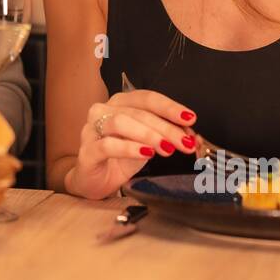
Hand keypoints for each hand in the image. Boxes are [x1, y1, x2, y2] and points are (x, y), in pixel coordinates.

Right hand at [66, 89, 197, 199]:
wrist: (95, 181)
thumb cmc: (120, 159)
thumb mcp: (147, 145)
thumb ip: (166, 136)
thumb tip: (192, 136)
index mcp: (120, 104)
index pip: (147, 98)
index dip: (169, 107)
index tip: (190, 118)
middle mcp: (103, 111)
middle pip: (138, 112)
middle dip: (166, 127)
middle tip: (185, 142)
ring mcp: (91, 130)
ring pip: (121, 123)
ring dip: (148, 135)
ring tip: (167, 148)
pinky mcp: (87, 151)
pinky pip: (108, 145)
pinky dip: (129, 148)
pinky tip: (146, 153)